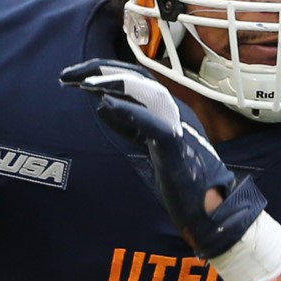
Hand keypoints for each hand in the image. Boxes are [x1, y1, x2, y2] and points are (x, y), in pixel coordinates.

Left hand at [60, 60, 268, 260]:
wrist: (214, 209)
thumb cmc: (183, 179)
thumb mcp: (149, 145)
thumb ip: (129, 125)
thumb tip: (102, 105)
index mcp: (167, 110)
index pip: (132, 80)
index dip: (101, 74)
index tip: (71, 78)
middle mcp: (173, 111)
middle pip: (136, 77)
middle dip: (99, 71)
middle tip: (66, 75)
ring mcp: (177, 126)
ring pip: (146, 91)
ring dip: (112, 83)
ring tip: (84, 83)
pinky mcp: (176, 146)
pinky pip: (153, 123)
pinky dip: (129, 111)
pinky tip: (106, 103)